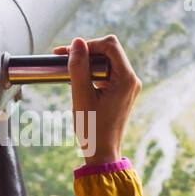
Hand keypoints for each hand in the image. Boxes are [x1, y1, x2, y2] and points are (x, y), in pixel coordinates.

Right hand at [53, 35, 140, 164]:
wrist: (102, 153)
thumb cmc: (92, 129)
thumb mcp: (81, 95)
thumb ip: (78, 67)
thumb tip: (77, 42)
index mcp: (126, 79)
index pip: (110, 45)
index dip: (88, 44)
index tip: (68, 52)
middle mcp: (131, 80)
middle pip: (108, 51)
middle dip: (86, 51)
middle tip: (62, 58)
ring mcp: (127, 86)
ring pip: (106, 61)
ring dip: (86, 62)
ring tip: (67, 70)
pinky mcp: (121, 92)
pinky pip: (106, 73)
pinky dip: (91, 72)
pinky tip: (76, 80)